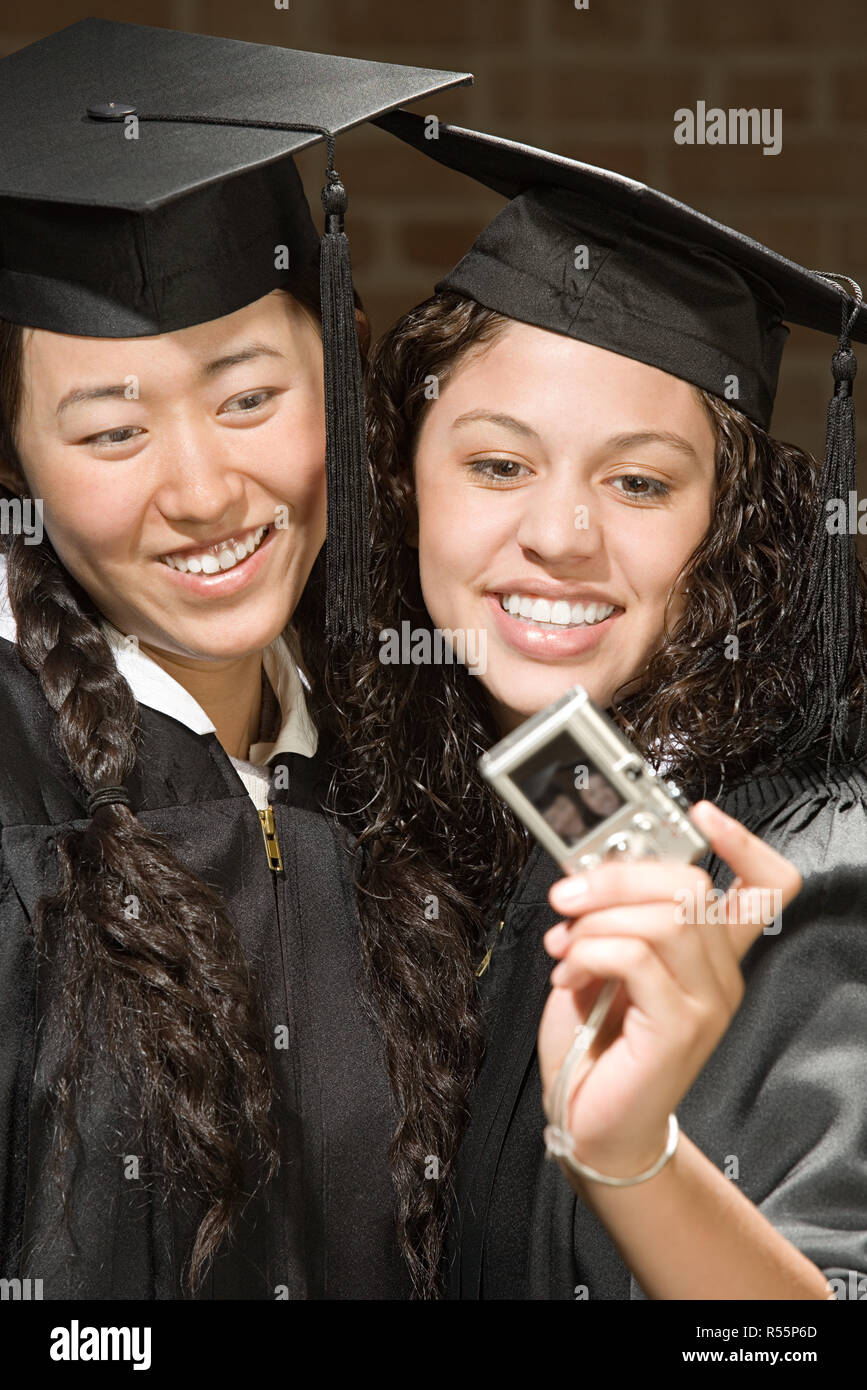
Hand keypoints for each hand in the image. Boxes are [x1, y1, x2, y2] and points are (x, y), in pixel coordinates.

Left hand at [537, 800, 801, 1179]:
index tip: (701, 815)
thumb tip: (592, 870)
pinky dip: (589, 953)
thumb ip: (613, 919)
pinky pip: (636, 957)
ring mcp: (707, 1002)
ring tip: (564, 945)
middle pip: (693, 886)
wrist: (590, 1124)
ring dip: (598, 919)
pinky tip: (567, 975)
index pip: (766, 886)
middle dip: (620, 875)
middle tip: (569, 894)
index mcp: (710, 954)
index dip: (744, 842)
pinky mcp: (681, 1026)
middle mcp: (720, 975)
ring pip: (665, 917)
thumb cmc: (594, 1046)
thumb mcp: (604, 964)